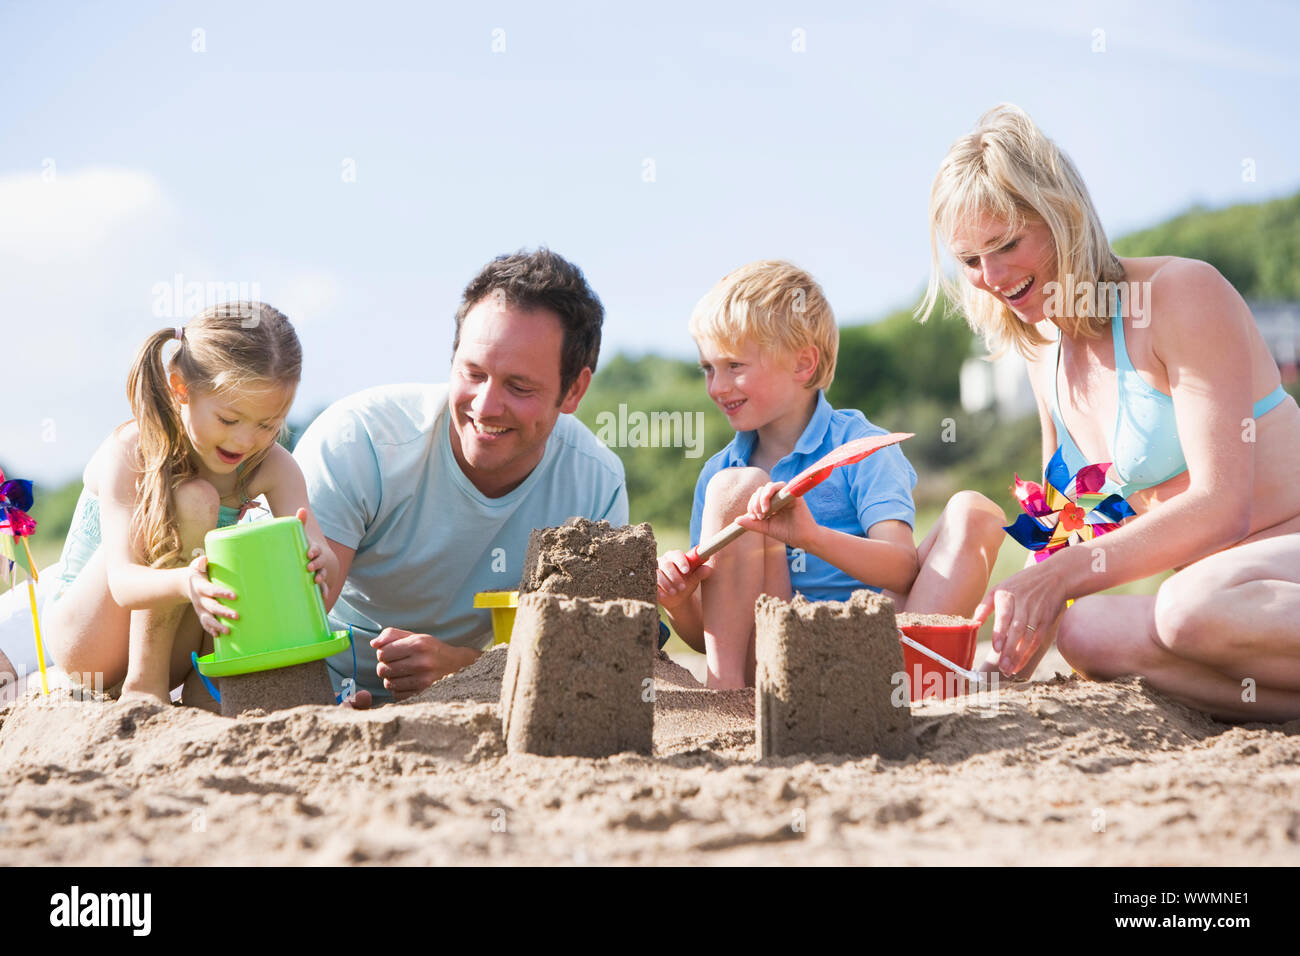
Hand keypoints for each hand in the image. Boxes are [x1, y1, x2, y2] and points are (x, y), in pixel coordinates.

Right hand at [184, 552, 237, 637]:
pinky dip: (210, 630)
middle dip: (224, 612)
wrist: (184, 584)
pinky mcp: (201, 614)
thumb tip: (204, 559)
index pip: (212, 590)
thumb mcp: (196, 566)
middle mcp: (200, 599)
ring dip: (217, 626)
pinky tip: (218, 635)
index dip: (222, 593)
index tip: (235, 596)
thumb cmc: (197, 573)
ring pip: (208, 619)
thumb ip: (201, 563)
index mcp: (200, 587)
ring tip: (228, 631)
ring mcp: (200, 608)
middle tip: (237, 616)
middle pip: (212, 607)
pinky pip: (204, 624)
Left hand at [296, 507, 327, 596]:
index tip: (308, 554)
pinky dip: (323, 592)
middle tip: (309, 567)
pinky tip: (322, 597)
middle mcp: (319, 561)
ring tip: (316, 581)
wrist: (315, 559)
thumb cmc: (306, 547)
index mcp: (314, 551)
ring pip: (322, 576)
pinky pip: (323, 588)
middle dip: (316, 565)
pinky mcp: (318, 582)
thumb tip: (302, 508)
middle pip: (320, 563)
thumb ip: (301, 523)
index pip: (315, 550)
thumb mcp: (303, 536)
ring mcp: (320, 572)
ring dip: (321, 578)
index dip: (313, 552)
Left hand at [372, 627, 481, 699]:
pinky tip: (409, 682)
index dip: (383, 653)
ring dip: (392, 679)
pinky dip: (399, 689)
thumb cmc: (432, 650)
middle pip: (382, 669)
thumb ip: (392, 635)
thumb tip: (373, 643)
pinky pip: (397, 695)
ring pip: (388, 684)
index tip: (392, 653)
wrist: (459, 666)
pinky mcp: (423, 694)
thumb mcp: (416, 636)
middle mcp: (421, 662)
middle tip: (397, 664)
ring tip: (403, 673)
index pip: (382, 652)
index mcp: (419, 644)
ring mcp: (423, 681)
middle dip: (386, 666)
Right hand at [656, 549, 713, 611]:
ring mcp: (655, 571)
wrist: (679, 597)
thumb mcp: (694, 578)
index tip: (686, 570)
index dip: (681, 562)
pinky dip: (658, 591)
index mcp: (675, 556)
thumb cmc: (687, 582)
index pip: (677, 554)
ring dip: (667, 584)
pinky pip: (652, 584)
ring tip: (675, 593)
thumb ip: (700, 573)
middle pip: (666, 564)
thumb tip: (708, 569)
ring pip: (658, 574)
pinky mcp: (650, 582)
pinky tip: (664, 596)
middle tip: (683, 586)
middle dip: (675, 576)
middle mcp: (663, 561)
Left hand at [734, 481, 817, 549]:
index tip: (754, 518)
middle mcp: (779, 496)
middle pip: (761, 490)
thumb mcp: (766, 528)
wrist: (803, 539)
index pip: (757, 496)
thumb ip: (752, 523)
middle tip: (759, 516)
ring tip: (763, 512)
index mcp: (772, 502)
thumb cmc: (787, 533)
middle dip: (755, 502)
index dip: (752, 505)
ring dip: (762, 498)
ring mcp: (787, 494)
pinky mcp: (794, 494)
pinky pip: (781, 486)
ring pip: (769, 486)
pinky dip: (771, 494)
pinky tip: (769, 508)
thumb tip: (736, 520)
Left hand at [974, 559, 1067, 677]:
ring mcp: (1037, 614)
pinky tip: (1019, 665)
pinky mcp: (1046, 622)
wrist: (1055, 576)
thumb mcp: (999, 588)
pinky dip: (1028, 654)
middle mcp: (1024, 605)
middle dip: (1009, 649)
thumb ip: (985, 606)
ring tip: (1008, 670)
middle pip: (1017, 630)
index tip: (996, 647)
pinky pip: (1037, 641)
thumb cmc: (1021, 584)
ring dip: (1018, 656)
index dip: (1001, 632)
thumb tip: (973, 623)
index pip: (1005, 615)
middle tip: (1001, 666)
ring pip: (1028, 638)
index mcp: (1009, 595)